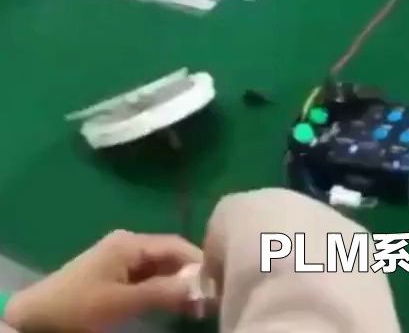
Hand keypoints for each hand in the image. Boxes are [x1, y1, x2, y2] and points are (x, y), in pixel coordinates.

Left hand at [4, 230, 201, 331]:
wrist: (34, 319)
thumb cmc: (79, 306)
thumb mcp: (122, 302)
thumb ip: (163, 292)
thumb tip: (202, 286)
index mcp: (130, 242)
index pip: (177, 245)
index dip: (200, 263)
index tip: (221, 282)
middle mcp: (128, 244)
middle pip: (170, 255)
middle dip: (191, 276)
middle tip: (211, 298)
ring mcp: (120, 260)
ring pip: (161, 268)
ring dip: (179, 285)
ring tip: (197, 305)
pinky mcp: (114, 276)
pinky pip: (148, 278)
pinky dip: (164, 289)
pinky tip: (176, 304)